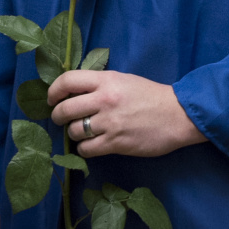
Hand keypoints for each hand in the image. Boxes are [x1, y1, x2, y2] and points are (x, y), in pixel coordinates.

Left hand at [48, 69, 206, 157]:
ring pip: (73, 131)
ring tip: (80, 131)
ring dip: (73, 133)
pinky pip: (86, 149)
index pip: (68, 80)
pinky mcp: (116, 144)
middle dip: (57, 115)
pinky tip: (90, 145)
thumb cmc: (149, 95)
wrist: (177, 115)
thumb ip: (99, 84)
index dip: (54, 90)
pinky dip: (83, 148)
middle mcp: (104, 99)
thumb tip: (73, 92)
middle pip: (65, 108)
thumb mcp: (122, 80)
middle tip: (60, 118)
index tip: (52, 98)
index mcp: (106, 80)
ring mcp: (109, 123)